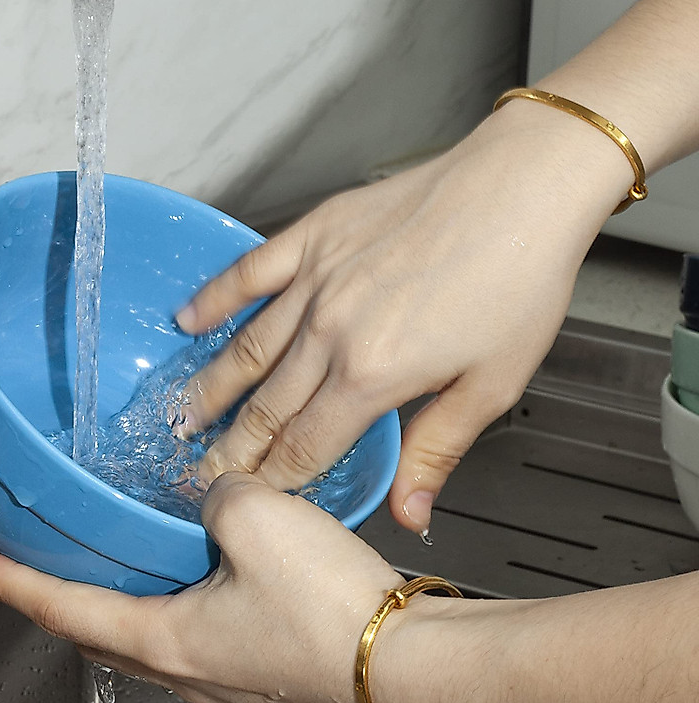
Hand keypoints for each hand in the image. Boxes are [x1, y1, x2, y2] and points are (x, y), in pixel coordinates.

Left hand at [0, 472, 402, 702]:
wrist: (410, 660)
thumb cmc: (333, 612)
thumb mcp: (253, 518)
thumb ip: (215, 491)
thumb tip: (214, 493)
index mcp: (165, 638)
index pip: (61, 607)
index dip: (9, 581)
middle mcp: (186, 667)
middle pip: (94, 631)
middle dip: (53, 598)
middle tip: (29, 566)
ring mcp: (225, 671)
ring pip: (142, 635)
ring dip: (110, 601)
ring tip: (101, 564)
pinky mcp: (261, 662)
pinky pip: (191, 630)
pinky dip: (166, 600)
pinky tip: (192, 572)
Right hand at [174, 102, 628, 531]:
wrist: (520, 188)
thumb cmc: (518, 279)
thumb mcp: (492, 384)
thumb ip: (436, 451)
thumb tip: (407, 514)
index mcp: (372, 374)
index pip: (303, 445)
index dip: (272, 480)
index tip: (248, 498)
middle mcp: (330, 330)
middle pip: (265, 406)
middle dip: (230, 450)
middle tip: (198, 475)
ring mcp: (315, 280)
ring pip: (246, 348)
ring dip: (210, 390)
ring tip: (183, 417)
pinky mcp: (313, 236)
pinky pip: (248, 273)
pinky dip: (214, 300)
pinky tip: (189, 321)